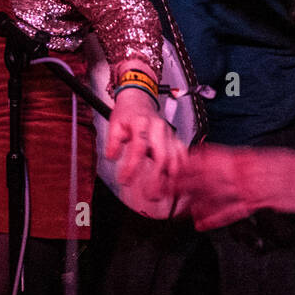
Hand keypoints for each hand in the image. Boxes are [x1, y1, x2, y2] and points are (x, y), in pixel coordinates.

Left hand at [106, 87, 186, 209]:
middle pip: (162, 155)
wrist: (139, 98)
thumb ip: (112, 141)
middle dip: (157, 178)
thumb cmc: (128, 113)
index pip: (139, 146)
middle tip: (151, 195)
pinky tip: (176, 184)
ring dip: (171, 178)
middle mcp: (158, 128)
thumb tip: (111, 157)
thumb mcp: (114, 124)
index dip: (132, 166)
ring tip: (163, 194)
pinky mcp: (176, 139)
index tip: (124, 181)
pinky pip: (183, 156)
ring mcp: (170, 134)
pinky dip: (181, 171)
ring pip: (176, 158)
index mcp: (142, 123)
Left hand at [175, 143, 294, 230]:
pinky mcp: (259, 201)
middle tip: (162, 186)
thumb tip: (231, 164)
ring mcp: (249, 185)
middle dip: (182, 180)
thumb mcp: (267, 158)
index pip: (209, 157)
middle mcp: (242, 169)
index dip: (188, 161)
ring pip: (213, 192)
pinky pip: (232, 210)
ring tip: (174, 206)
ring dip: (192, 199)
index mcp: (244, 156)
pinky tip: (201, 223)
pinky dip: (214, 216)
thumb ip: (247, 162)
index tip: (171, 165)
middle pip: (204, 174)